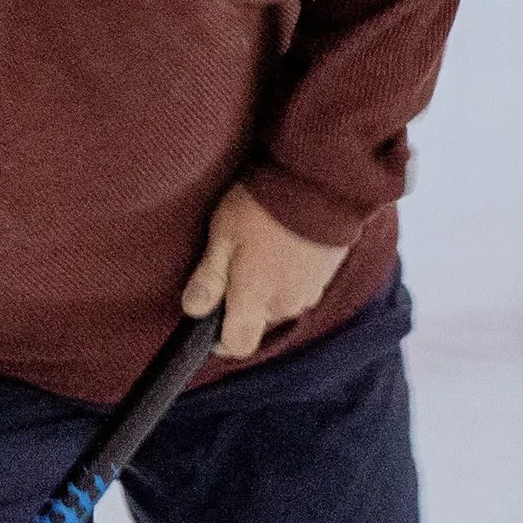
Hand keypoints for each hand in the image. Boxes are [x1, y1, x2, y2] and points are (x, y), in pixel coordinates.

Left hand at [181, 183, 350, 358]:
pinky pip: (302, 288)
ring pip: (280, 306)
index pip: (238, 345)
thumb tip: (193, 310)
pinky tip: (283, 246)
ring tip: (262, 250)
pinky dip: (290, 275)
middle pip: (258, 324)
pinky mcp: (328, 275)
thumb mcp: (223, 236)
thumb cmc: (266, 205)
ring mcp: (312, 291)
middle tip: (235, 265)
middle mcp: (286, 304)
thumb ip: (209, 278)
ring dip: (268, 289)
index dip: (221, 339)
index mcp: (256, 299)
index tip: (212, 318)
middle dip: (244, 305)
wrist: (322, 177)